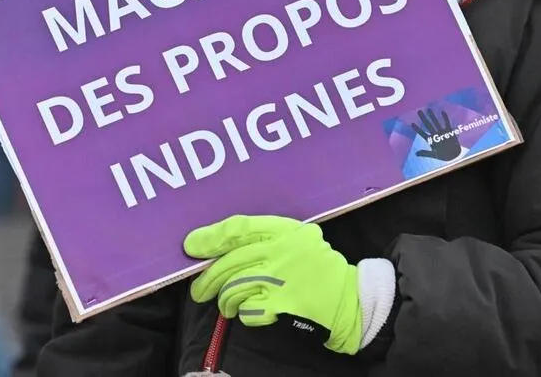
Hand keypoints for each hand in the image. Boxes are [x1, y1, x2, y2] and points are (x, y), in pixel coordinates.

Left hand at [183, 215, 361, 354]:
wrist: (350, 299)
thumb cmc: (317, 267)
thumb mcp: (296, 238)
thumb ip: (262, 236)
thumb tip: (212, 242)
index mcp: (283, 230)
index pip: (238, 228)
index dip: (210, 237)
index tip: (191, 246)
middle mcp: (280, 251)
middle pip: (229, 263)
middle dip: (208, 279)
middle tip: (199, 290)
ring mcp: (281, 278)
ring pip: (233, 287)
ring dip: (225, 300)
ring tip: (227, 304)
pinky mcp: (284, 304)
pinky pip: (248, 309)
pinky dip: (245, 313)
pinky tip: (251, 311)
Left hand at [412, 108, 461, 160]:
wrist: (454, 155)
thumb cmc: (443, 156)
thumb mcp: (434, 154)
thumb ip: (425, 153)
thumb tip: (416, 154)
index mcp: (430, 140)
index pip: (422, 133)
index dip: (417, 129)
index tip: (412, 124)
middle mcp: (435, 134)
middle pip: (428, 125)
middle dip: (423, 118)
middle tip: (419, 111)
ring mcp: (441, 132)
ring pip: (436, 122)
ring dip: (432, 116)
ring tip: (428, 109)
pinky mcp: (449, 132)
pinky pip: (446, 123)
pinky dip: (445, 118)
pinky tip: (442, 112)